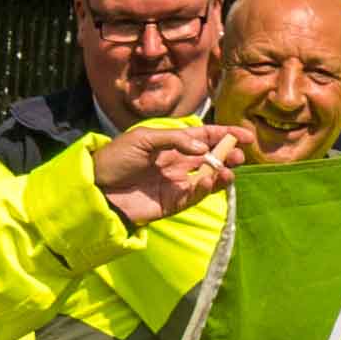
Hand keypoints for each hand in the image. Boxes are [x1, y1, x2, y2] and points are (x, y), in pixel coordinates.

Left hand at [91, 122, 242, 224]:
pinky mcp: (170, 204)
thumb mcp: (144, 139)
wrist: (95, 186)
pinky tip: (211, 181)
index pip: (204, 138)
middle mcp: (177, 164)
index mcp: (172, 145)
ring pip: (206, 179)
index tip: (245, 136)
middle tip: (239, 155)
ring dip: (220, 174)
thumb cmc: (115, 158)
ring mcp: (175, 184)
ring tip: (229, 170)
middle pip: (211, 159)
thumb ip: (174, 140)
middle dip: (227, 156)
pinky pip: (193, 197)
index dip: (225, 136)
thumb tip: (202, 147)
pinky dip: (205, 190)